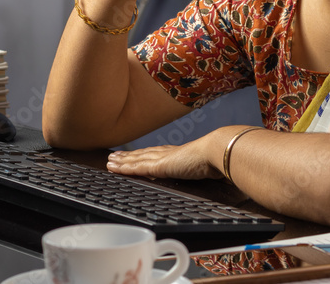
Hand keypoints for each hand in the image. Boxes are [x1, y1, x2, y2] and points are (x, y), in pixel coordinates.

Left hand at [106, 138, 222, 180]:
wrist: (218, 152)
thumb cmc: (219, 159)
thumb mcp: (209, 167)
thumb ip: (205, 171)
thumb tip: (216, 176)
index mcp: (181, 154)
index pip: (158, 154)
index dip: (146, 154)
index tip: (137, 154)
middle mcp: (170, 154)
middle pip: (144, 155)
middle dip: (129, 156)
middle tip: (115, 156)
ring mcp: (163, 159)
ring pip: (137, 160)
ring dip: (123, 161)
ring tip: (110, 161)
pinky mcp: (160, 166)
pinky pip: (137, 168)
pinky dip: (125, 168)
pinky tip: (115, 168)